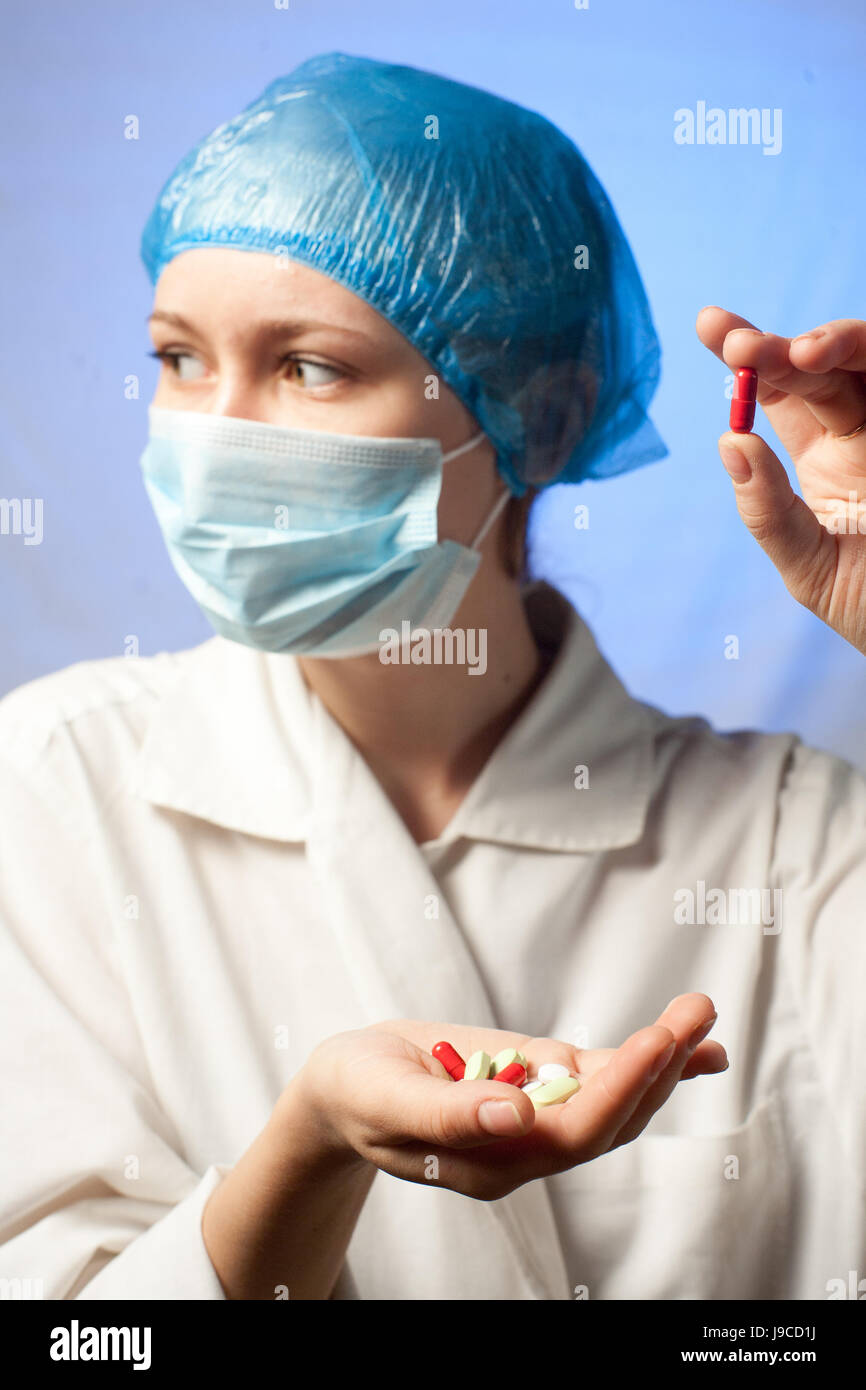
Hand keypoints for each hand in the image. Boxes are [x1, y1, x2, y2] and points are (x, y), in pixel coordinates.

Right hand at [296, 994, 725, 1201]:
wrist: (346, 1085)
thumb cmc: (357, 1093)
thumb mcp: (387, 1099)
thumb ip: (450, 1115)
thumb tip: (518, 1115)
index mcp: (491, 1162)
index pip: (571, 1136)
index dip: (616, 1092)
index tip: (652, 1043)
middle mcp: (525, 1146)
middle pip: (608, 1117)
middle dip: (656, 1066)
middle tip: (694, 1013)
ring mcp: (535, 1115)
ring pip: (613, 1096)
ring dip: (663, 1057)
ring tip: (702, 1013)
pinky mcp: (535, 1082)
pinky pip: (600, 1074)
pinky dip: (646, 1059)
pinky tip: (693, 1045)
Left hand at [696, 308, 865, 653]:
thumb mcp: (810, 568)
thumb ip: (770, 513)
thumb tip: (729, 443)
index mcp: (825, 458)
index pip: (782, 392)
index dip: (749, 355)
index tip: (710, 326)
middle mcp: (863, 432)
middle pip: (823, 368)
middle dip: (781, 349)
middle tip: (743, 347)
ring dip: (842, 343)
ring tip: (807, 354)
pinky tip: (851, 358)